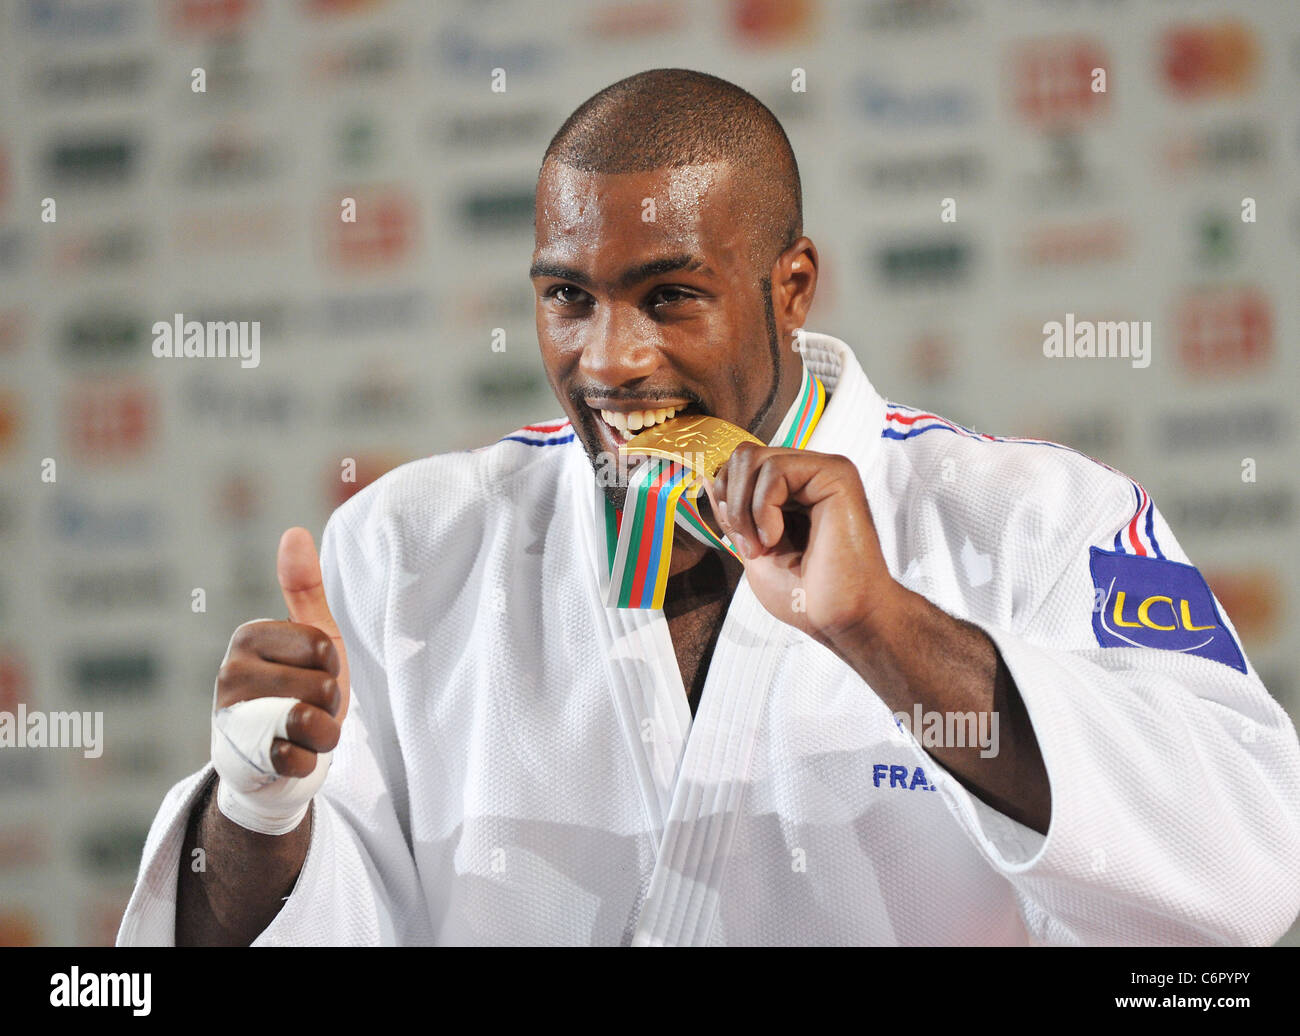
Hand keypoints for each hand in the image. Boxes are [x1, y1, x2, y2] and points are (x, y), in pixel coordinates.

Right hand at [210, 527, 349, 834]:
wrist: (272, 760)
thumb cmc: (298, 687)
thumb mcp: (311, 636)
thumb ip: (303, 587)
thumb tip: (294, 532)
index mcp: (248, 637)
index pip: (323, 645)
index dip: (332, 664)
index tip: (313, 672)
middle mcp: (230, 673)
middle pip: (323, 683)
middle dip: (330, 700)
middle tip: (308, 706)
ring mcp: (232, 718)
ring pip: (314, 720)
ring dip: (325, 731)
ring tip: (303, 730)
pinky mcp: (242, 760)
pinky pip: (300, 756)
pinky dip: (309, 760)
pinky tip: (292, 755)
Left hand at [703, 444, 901, 648]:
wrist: (841, 620)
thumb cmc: (804, 595)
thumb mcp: (751, 548)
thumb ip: (733, 511)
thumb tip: (706, 477)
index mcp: (792, 490)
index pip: (740, 466)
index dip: (726, 498)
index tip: (742, 542)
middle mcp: (809, 474)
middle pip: (743, 455)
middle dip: (732, 501)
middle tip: (751, 547)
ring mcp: (824, 471)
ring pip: (753, 458)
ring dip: (745, 509)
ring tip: (764, 546)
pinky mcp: (836, 474)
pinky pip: (776, 469)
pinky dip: (763, 508)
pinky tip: (777, 537)